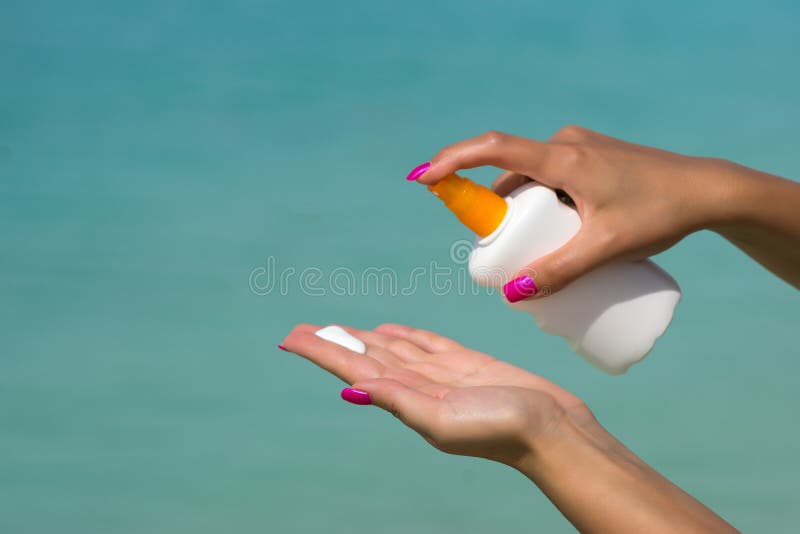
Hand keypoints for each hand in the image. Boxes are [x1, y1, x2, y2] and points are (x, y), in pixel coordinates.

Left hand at [281, 322, 735, 531]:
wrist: (554, 431)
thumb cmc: (504, 430)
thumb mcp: (444, 419)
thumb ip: (400, 400)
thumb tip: (352, 390)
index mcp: (406, 398)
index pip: (353, 367)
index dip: (322, 351)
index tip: (292, 338)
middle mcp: (418, 384)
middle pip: (365, 355)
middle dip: (334, 342)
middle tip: (302, 329)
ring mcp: (441, 373)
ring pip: (391, 347)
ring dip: (362, 337)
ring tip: (336, 329)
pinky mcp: (466, 364)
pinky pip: (426, 343)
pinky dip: (404, 334)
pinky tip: (389, 331)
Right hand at [414, 126, 799, 294]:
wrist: (709, 191)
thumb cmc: (660, 214)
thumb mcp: (606, 249)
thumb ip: (560, 273)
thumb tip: (513, 295)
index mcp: (563, 158)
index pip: (493, 150)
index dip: (452, 161)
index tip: (421, 178)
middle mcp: (565, 145)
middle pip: (510, 176)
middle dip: (494, 213)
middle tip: (502, 255)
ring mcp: (580, 149)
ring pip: (531, 180)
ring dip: (521, 212)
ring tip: (536, 253)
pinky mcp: (591, 158)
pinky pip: (550, 178)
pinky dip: (540, 204)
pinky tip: (559, 233)